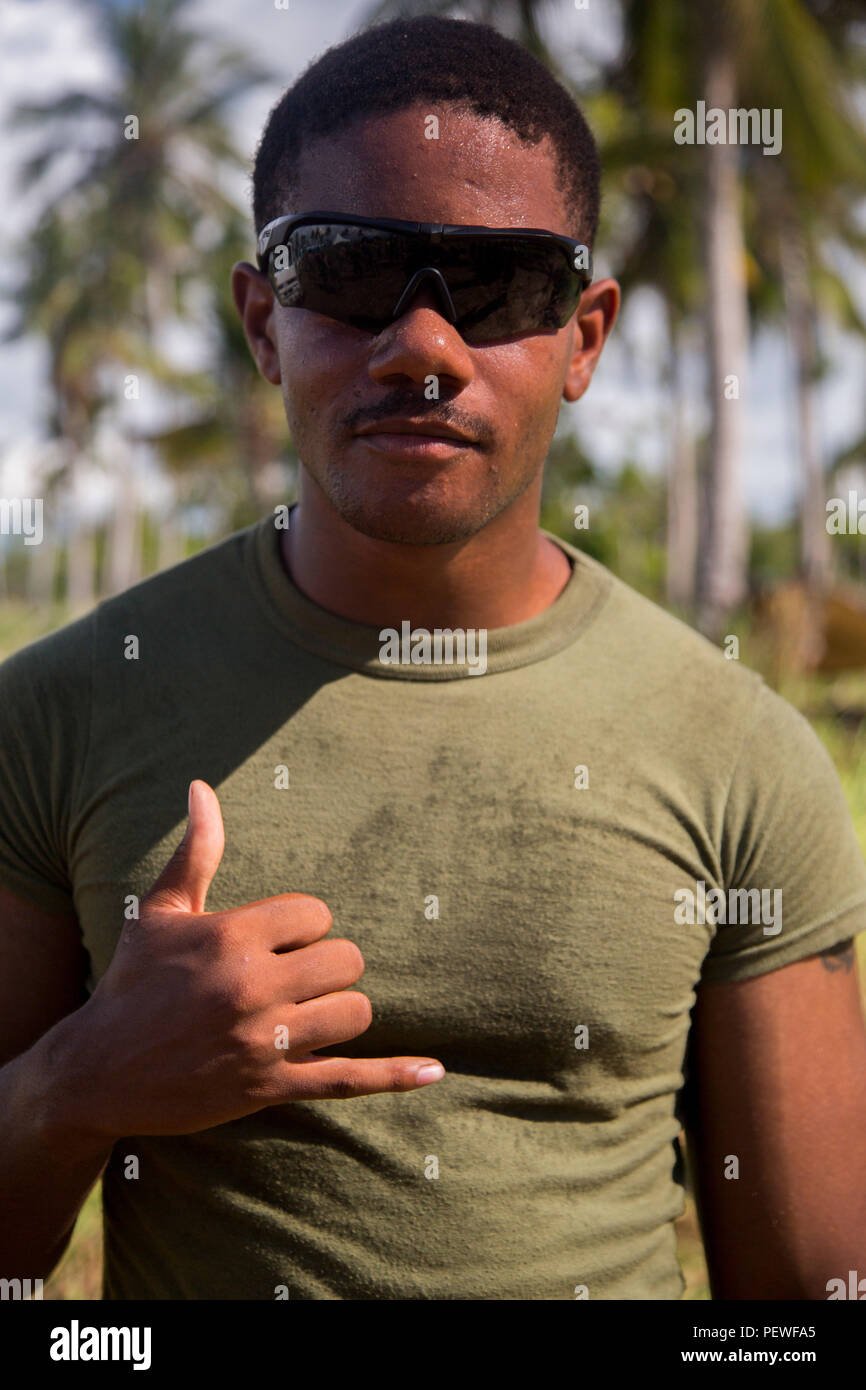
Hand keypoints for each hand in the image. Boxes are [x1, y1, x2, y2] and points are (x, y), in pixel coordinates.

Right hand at [53, 780, 443, 1137]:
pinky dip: (394, 1076)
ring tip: (309, 1012)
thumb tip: (202, 788)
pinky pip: (348, 1080)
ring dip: (341, 1009)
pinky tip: (434, 1071)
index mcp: (230, 936)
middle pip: (346, 960)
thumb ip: (196, 851)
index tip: (277, 942)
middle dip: (328, 965)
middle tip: (294, 978)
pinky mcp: (270, 1089)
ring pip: (354, 1011)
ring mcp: (265, 1042)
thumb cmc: (130, 983)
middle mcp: (252, 986)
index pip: (316, 914)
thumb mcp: (159, 913)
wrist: (94, 1072)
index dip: (304, 926)